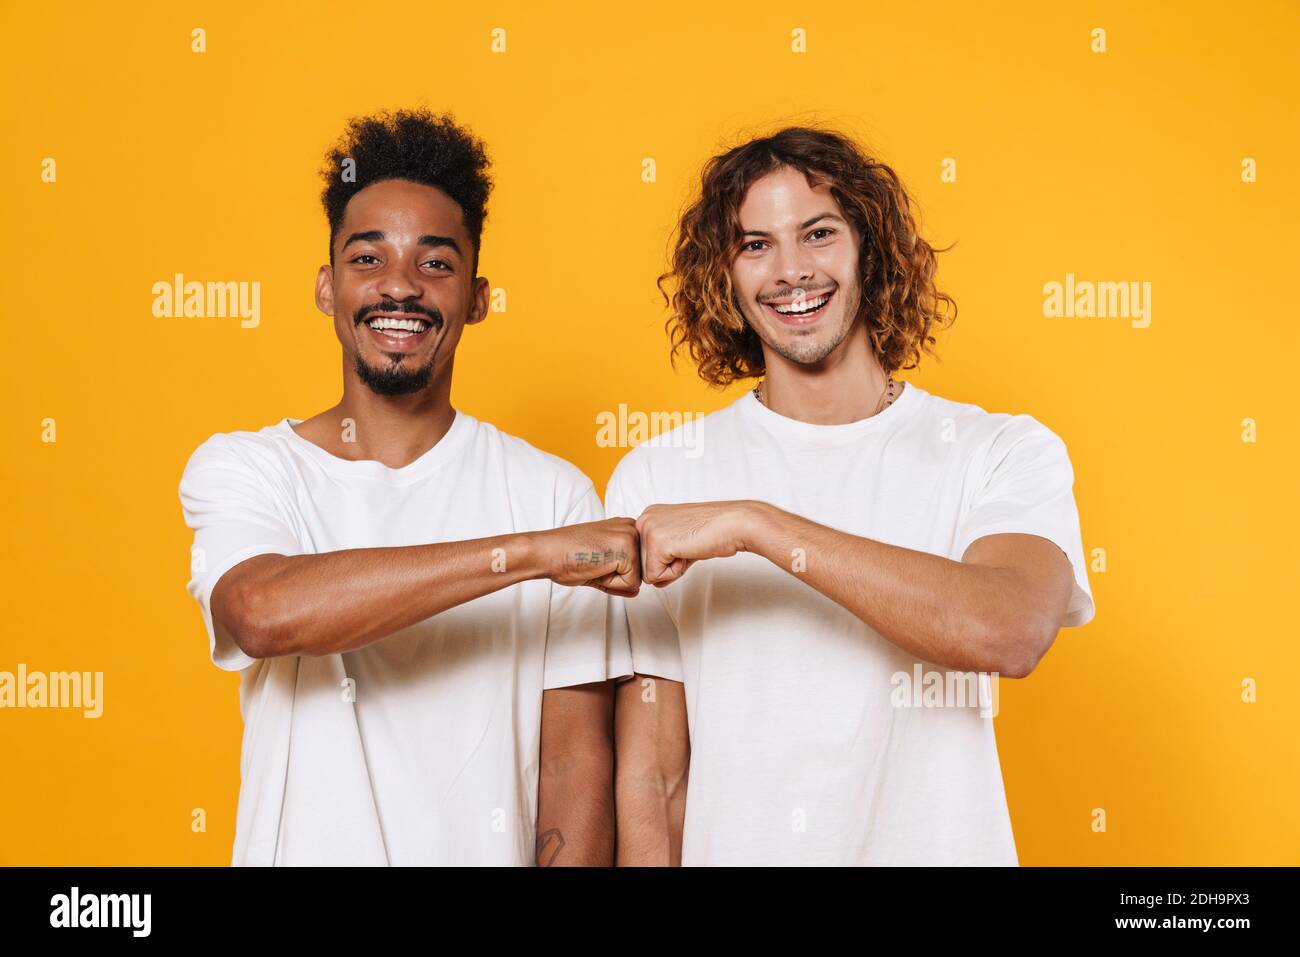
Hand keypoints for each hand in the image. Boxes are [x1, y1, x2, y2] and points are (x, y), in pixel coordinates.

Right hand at [539, 517, 641, 595]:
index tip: (594, 558)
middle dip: (616, 577)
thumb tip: (637, 591)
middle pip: (639, 572)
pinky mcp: (628, 551)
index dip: (614, 571)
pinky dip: (611, 584)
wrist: (548, 552)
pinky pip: (630, 585)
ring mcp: (631, 537)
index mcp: (625, 526)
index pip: (636, 564)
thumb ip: (621, 574)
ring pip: (636, 579)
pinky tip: (595, 567)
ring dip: (613, 580)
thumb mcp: (600, 561)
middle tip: (593, 562)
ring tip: (594, 563)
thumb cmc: (567, 555)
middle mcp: (632, 527)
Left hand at [636, 501, 755, 586]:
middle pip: (642, 565)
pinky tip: (689, 552)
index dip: (668, 558)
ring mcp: (648, 530)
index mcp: (649, 515)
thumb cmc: (714, 531)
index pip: (644, 555)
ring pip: (647, 573)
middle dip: (668, 565)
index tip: (687, 541)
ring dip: (672, 569)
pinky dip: (676, 573)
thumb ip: (664, 560)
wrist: (734, 524)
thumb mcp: (682, 544)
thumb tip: (653, 581)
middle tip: (689, 546)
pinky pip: (656, 577)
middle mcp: (643, 519)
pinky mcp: (656, 544)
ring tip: (689, 548)